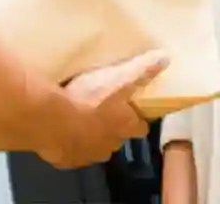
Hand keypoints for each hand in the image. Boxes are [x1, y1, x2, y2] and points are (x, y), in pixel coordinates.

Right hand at [37, 49, 168, 169]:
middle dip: (112, 129)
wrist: (54, 123)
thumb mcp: (118, 79)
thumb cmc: (89, 100)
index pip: (141, 127)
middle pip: (117, 139)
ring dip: (90, 137)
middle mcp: (110, 145)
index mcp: (124, 126)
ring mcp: (87, 155)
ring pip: (94, 148)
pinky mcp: (66, 160)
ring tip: (78, 121)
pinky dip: (69, 145)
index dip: (138, 120)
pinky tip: (60, 132)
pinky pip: (71, 153)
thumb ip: (141, 71)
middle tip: (101, 113)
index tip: (134, 112)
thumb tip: (166, 58)